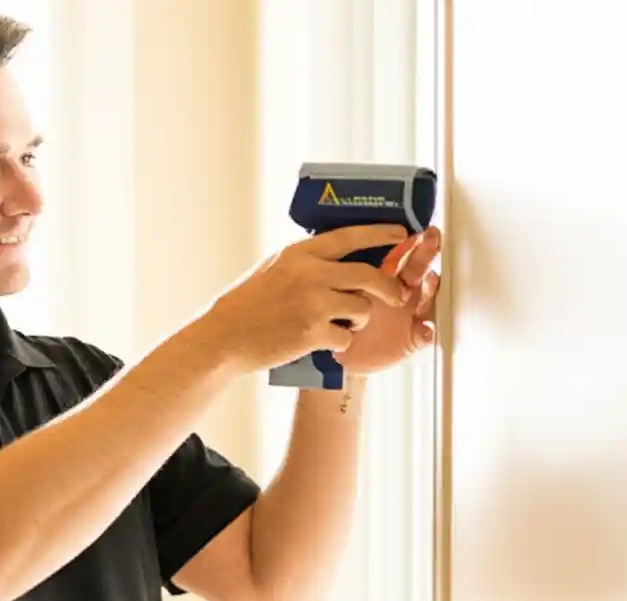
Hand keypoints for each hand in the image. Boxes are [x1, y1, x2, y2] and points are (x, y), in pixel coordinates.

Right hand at [200, 224, 411, 372]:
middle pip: (368, 275)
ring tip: (339, 322)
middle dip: (389, 287)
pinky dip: (340, 341)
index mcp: (300, 253)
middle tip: (397, 295)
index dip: (379, 234)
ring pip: (362, 308)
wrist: (225, 336)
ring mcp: (312, 304)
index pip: (350, 237)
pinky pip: (347, 336)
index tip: (401, 234)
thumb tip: (343, 251)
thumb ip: (308, 260)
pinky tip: (322, 341)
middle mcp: (309, 274)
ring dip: (358, 318)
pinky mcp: (312, 333)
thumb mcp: (276, 267)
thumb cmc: (249, 302)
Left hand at [332, 225, 441, 374]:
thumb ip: (342, 275)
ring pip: (426, 297)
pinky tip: (426, 329)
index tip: (410, 230)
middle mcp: (400, 292)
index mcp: (384, 278)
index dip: (406, 243)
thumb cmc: (340, 320)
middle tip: (431, 241)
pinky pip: (424, 334)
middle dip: (425, 255)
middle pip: (416, 270)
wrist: (341, 356)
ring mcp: (409, 314)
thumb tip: (335, 251)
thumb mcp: (337, 293)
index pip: (399, 256)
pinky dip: (426, 332)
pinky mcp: (412, 338)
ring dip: (430, 289)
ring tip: (430, 280)